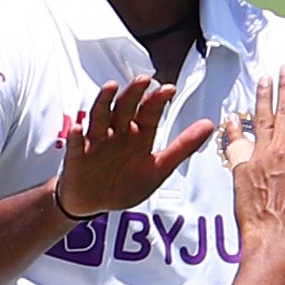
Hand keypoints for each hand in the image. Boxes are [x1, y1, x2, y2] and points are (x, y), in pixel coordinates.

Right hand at [52, 79, 215, 220]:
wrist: (93, 204)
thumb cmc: (124, 185)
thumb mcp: (157, 169)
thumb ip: (182, 147)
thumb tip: (209, 124)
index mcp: (138, 133)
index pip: (149, 111)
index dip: (158, 100)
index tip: (169, 89)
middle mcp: (117, 131)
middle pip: (125, 107)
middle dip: (133, 93)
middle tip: (144, 80)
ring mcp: (96, 141)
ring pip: (100, 117)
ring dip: (104, 102)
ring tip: (110, 88)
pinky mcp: (77, 155)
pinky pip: (76, 144)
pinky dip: (75, 136)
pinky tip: (76, 129)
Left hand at [220, 70, 284, 249]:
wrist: (275, 241)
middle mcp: (284, 149)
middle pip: (284, 110)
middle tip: (284, 68)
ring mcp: (261, 158)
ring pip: (261, 120)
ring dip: (263, 98)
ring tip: (264, 80)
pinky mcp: (242, 171)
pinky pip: (236, 144)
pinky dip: (233, 129)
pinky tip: (231, 117)